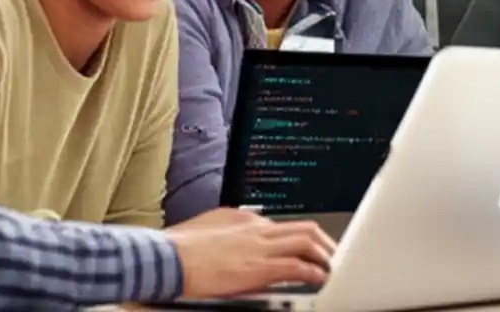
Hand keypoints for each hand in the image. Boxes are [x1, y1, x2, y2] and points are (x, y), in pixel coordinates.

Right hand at [167, 209, 334, 298]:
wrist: (166, 258)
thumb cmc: (178, 248)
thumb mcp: (207, 229)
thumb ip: (227, 231)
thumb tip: (235, 238)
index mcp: (242, 220)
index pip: (282, 226)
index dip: (300, 239)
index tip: (308, 250)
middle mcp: (255, 228)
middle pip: (303, 228)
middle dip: (324, 242)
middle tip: (332, 256)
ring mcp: (258, 246)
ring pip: (306, 241)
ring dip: (324, 255)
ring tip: (332, 268)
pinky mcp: (258, 268)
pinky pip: (295, 266)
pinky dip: (312, 272)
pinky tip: (318, 280)